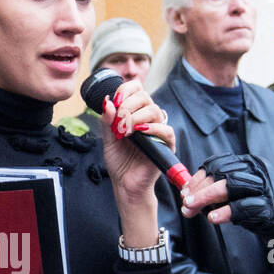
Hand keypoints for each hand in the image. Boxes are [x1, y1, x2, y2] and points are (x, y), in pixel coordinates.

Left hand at [101, 80, 177, 200]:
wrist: (125, 184)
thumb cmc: (119, 161)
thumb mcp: (108, 139)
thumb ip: (107, 121)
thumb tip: (107, 101)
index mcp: (135, 113)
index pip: (137, 89)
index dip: (126, 90)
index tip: (115, 101)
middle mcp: (148, 119)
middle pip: (145, 97)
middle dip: (128, 106)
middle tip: (117, 122)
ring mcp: (158, 131)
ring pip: (154, 111)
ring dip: (136, 117)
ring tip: (124, 131)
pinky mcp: (166, 145)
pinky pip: (166, 130)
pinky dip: (153, 128)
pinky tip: (140, 132)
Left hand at [181, 153, 273, 258]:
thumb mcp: (250, 190)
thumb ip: (226, 190)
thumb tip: (195, 196)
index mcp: (251, 164)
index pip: (218, 164)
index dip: (198, 177)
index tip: (186, 190)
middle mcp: (258, 172)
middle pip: (220, 173)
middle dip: (198, 188)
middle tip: (186, 202)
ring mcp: (264, 188)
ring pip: (229, 186)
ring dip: (206, 197)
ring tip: (192, 208)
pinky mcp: (269, 207)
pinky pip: (243, 207)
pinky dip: (225, 212)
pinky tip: (213, 218)